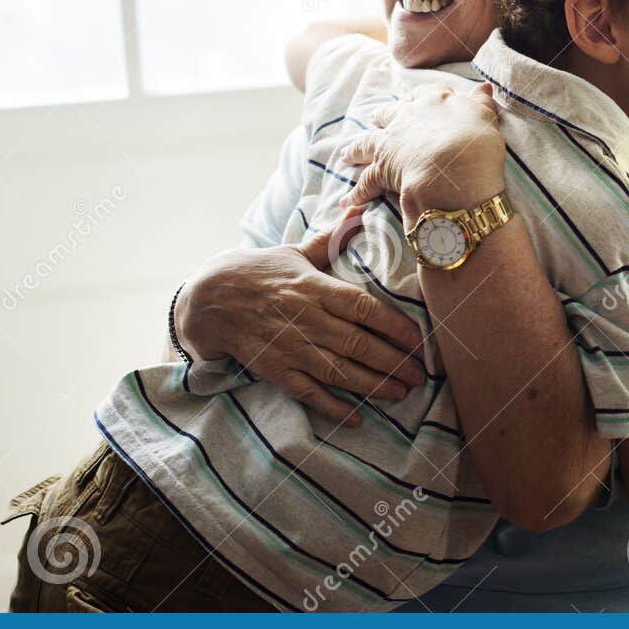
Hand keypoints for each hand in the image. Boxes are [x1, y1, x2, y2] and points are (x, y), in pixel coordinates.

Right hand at [173, 229, 426, 426]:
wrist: (208, 300)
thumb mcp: (296, 252)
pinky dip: (333, 407)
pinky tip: (358, 416)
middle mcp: (306, 319)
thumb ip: (332, 238)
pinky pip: (309, 393)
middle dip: (393, 362)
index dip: (393, 325)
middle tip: (420, 375)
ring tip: (401, 393)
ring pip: (339, 371)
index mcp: (314, 288)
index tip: (418, 339)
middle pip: (357, 344)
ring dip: (373, 385)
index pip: (362, 307)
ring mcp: (290, 347)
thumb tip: (361, 211)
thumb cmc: (258, 273)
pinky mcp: (275, 370)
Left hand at [341, 82, 504, 224]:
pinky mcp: (382, 170)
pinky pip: (365, 183)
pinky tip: (347, 200)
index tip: (414, 102)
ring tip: (347, 155)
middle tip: (376, 120)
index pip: (422, 96)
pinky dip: (356, 193)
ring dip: (356, 150)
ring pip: (366, 143)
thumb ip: (480, 101)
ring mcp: (391, 144)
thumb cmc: (476, 142)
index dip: (418, 100)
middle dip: (382, 118)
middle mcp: (407, 119)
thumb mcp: (485, 116)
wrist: (457, 170)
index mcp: (433, 102)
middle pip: (387, 114)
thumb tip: (483, 87)